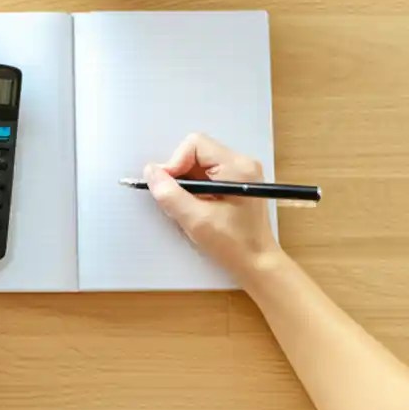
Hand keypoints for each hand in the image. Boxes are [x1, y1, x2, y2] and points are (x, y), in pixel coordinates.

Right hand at [144, 133, 280, 280]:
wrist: (258, 264)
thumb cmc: (233, 245)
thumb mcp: (195, 220)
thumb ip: (169, 193)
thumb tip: (150, 172)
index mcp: (237, 167)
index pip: (195, 145)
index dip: (174, 163)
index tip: (166, 187)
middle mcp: (241, 163)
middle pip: (196, 152)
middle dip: (179, 173)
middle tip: (175, 198)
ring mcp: (241, 172)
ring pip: (199, 163)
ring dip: (186, 182)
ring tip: (187, 205)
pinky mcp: (237, 182)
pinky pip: (206, 174)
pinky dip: (195, 187)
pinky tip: (196, 206)